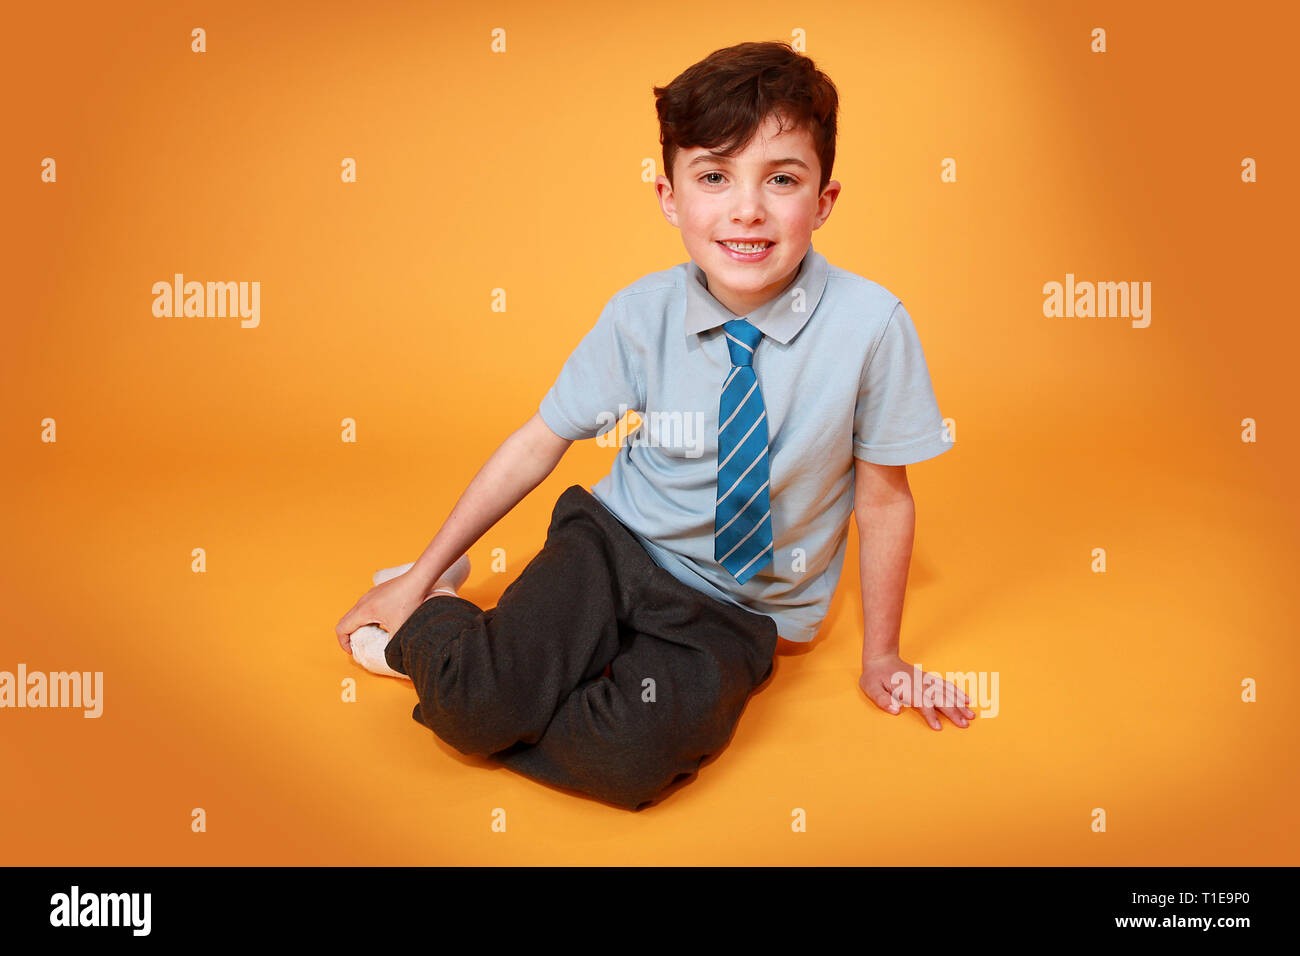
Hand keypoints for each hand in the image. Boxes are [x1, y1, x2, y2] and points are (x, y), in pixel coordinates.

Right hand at [335, 572, 428, 654]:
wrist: (418, 578)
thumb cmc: (410, 600)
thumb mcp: (400, 627)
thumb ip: (392, 645)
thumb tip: (390, 657)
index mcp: (364, 611)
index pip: (341, 628)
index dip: (343, 643)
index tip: (352, 652)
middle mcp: (363, 601)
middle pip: (345, 621)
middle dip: (349, 636)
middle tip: (359, 647)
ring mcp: (369, 595)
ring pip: (355, 613)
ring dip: (357, 626)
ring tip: (370, 636)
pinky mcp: (377, 592)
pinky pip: (363, 607)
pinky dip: (365, 618)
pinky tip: (381, 622)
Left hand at [859, 652, 975, 729]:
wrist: (881, 657)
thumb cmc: (874, 676)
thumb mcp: (870, 687)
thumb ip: (882, 699)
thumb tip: (895, 710)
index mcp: (906, 688)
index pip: (922, 702)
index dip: (930, 714)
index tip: (938, 727)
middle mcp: (919, 683)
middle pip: (939, 698)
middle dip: (953, 711)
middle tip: (965, 725)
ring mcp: (925, 680)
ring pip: (945, 691)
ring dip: (958, 703)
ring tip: (971, 715)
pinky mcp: (928, 678)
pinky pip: (945, 685)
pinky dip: (957, 692)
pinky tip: (966, 700)